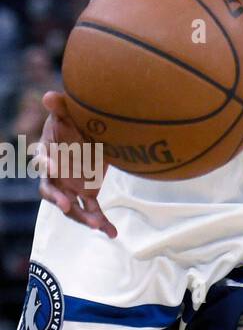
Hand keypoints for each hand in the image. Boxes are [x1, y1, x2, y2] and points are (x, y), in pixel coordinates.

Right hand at [35, 91, 116, 238]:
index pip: (43, 162)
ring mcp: (71, 186)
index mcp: (50, 155)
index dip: (45, 163)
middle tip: (66, 205)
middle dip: (58, 199)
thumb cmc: (74, 122)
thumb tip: (50, 95)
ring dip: (84, 217)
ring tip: (99, 226)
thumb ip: (60, 107)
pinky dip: (102, 222)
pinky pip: (93, 210)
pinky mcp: (87, 192)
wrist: (90, 131)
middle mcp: (57, 175)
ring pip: (73, 207)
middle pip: (52, 192)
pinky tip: (113, 234)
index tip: (49, 165)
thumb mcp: (69, 113)